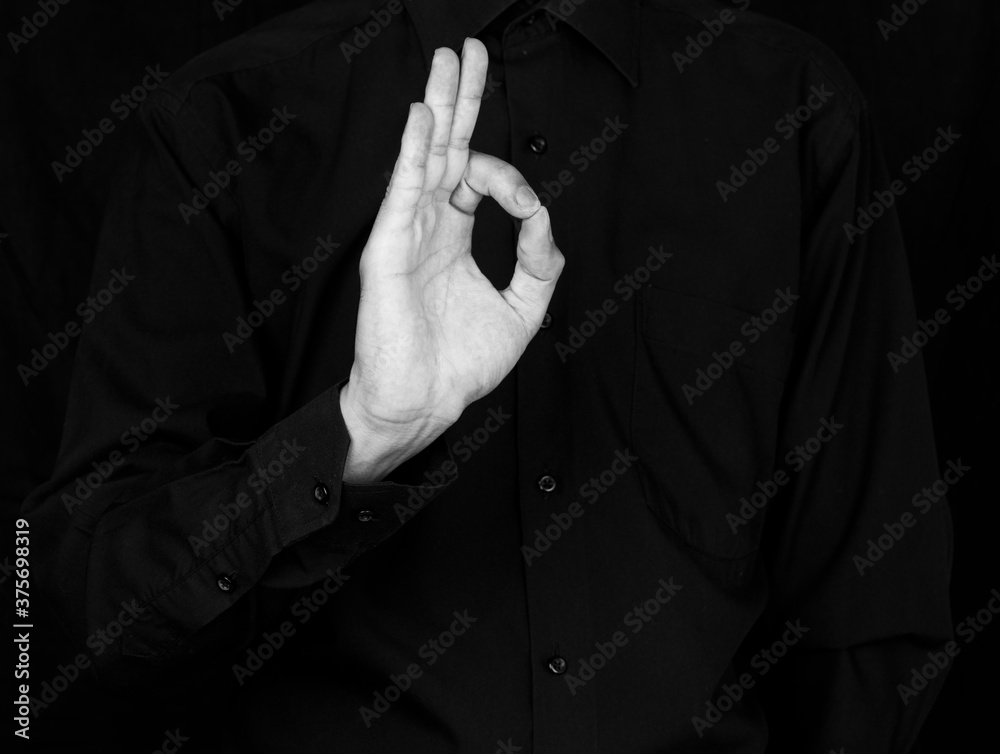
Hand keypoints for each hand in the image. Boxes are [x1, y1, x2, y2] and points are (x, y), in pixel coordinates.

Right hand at [340, 38, 564, 482]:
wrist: (424, 401)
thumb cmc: (461, 363)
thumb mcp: (523, 311)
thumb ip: (540, 262)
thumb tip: (543, 217)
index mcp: (454, 237)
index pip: (478, 179)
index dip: (510, 179)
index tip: (527, 208)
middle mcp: (429, 225)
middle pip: (447, 148)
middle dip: (461, 99)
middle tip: (468, 51)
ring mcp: (406, 231)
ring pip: (424, 155)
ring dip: (438, 105)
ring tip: (448, 59)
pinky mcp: (388, 247)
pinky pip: (404, 189)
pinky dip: (414, 151)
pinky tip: (425, 114)